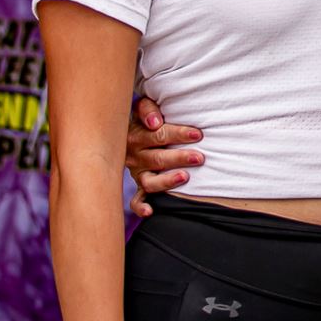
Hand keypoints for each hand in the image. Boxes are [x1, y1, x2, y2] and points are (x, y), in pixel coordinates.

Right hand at [124, 96, 203, 218]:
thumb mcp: (143, 108)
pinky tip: (150, 212)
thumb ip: (148, 109)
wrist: (121, 133)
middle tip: (199, 158)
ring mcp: (136, 172)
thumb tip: (155, 122)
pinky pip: (136, 200)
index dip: (178, 134)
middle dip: (179, 157)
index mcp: (136, 134)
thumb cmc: (145, 118)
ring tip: (184, 177)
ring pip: (149, 180)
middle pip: (157, 158)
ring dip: (166, 181)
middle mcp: (134, 155)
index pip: (158, 134)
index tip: (197, 134)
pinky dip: (141, 207)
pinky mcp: (138, 185)